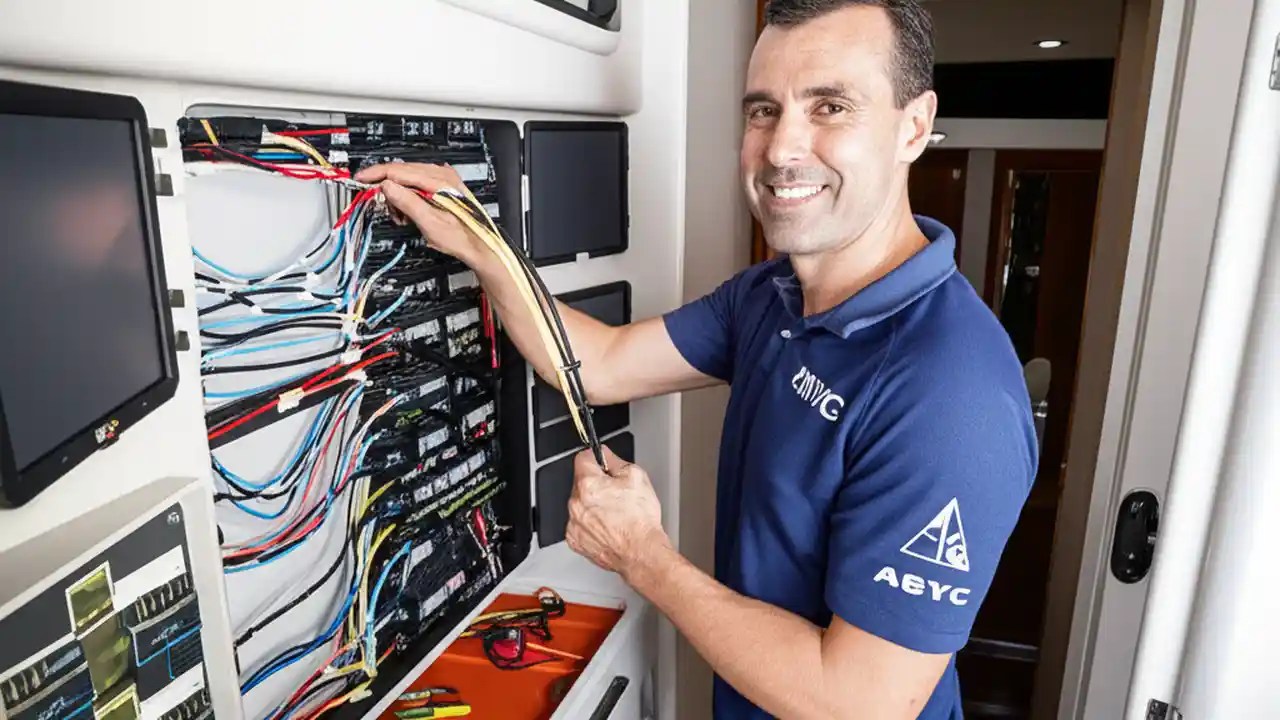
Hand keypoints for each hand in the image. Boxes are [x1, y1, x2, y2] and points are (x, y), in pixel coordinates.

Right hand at [353, 162, 486, 264]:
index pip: (398, 170)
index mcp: (438, 180)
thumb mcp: (429, 223)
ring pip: (409, 177)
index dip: (376, 174)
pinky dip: (409, 194)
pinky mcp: (445, 185)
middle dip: (387, 187)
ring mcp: (444, 178)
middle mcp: (442, 174)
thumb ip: (407, 202)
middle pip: (402, 170)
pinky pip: (419, 182)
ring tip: (401, 214)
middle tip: (382, 206)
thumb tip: (387, 186)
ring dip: (399, 193)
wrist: (481, 245)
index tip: (360, 179)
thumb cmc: (461, 237)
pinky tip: (410, 209)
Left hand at [565, 446, 670, 578]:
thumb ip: (615, 461)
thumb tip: (605, 455)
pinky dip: (590, 524)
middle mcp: (576, 503)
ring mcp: (574, 524)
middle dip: (596, 484)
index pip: (582, 458)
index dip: (595, 458)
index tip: (601, 462)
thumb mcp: (637, 477)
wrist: (641, 552)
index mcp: (588, 484)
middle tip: (616, 494)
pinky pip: (580, 525)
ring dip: (592, 505)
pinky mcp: (575, 540)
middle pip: (581, 483)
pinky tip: (608, 527)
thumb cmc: (640, 521)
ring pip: (580, 505)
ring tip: (615, 514)